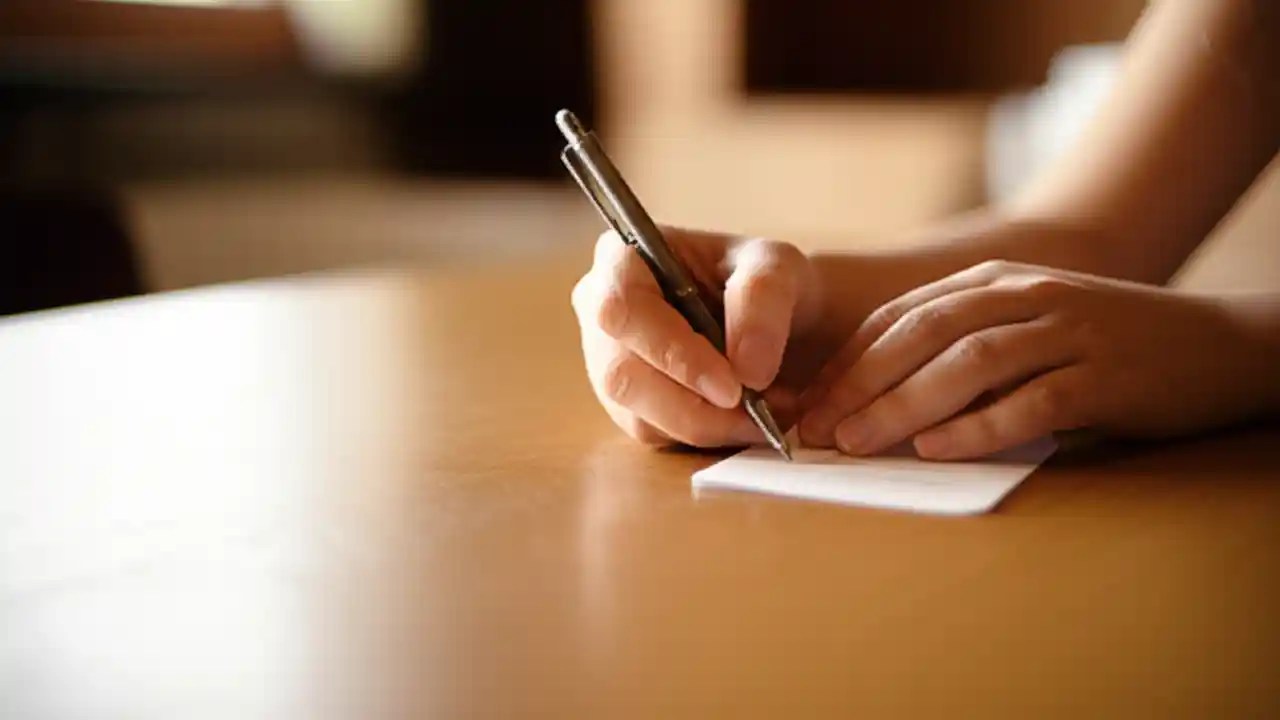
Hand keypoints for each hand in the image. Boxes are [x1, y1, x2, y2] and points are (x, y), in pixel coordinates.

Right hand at [571, 228, 822, 446]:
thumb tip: (747, 370)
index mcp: (621, 257)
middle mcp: (599, 309)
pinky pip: (651, 433)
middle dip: (691, 405)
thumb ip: (763, 301)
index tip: (730, 386)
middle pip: (621, 374)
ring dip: (704, 425)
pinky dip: (701, 435)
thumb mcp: (777, 267)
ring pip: (635, 414)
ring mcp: (605, 360)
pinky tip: (738, 418)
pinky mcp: (625, 401)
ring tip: (759, 414)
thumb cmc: (760, 280)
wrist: (769, 316)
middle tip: (755, 413)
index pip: (621, 308)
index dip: (670, 352)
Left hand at [798, 260, 1276, 458]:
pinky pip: (1031, 401)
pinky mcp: (1103, 376)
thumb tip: (877, 395)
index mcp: (994, 282)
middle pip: (922, 335)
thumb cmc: (1101, 343)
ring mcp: (1066, 332)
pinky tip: (938, 450)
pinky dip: (980, 426)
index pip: (900, 316)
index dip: (848, 360)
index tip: (806, 403)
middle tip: (815, 430)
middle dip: (859, 383)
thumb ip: (962, 345)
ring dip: (903, 404)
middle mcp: (1025, 296)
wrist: (1215, 344)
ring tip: (857, 443)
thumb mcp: (1025, 324)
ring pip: (968, 364)